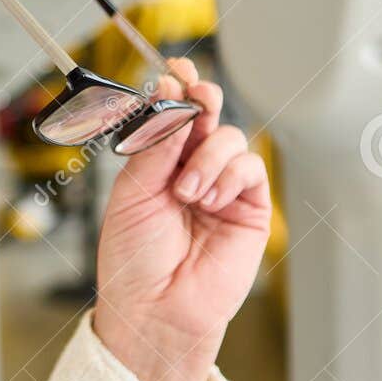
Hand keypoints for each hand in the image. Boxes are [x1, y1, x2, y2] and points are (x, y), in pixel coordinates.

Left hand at [92, 58, 271, 380]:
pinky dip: (229, 174)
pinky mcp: (249, 208)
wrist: (154, 310)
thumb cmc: (133, 261)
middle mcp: (189, 170)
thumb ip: (154, 147)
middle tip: (195, 97)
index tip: (173, 70)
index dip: (176, 88)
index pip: (171, 114)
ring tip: (186, 192)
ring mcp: (221, 188)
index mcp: (156, 163)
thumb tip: (172, 100)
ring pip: (229, 137)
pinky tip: (209, 198)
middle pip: (207, 115)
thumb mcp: (132, 194)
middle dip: (202, 99)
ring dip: (207, 155)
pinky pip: (250, 168)